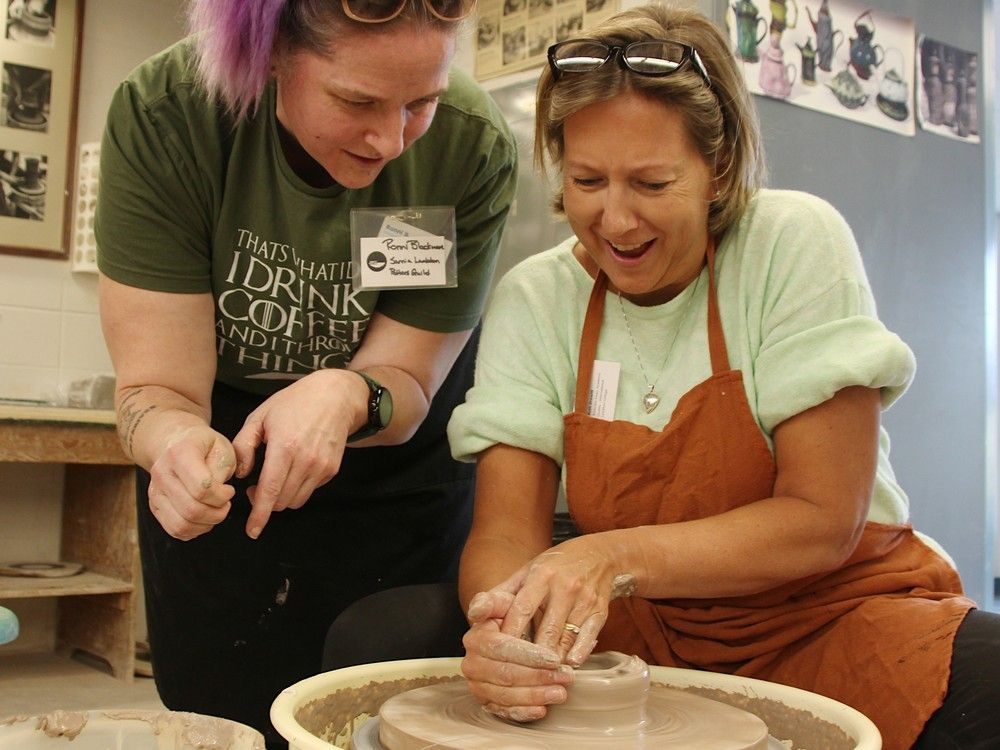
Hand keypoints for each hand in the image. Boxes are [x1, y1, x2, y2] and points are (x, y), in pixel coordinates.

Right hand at [147, 424, 236, 539]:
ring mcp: (155, 492)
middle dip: (217, 513)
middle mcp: (161, 474)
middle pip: (191, 510)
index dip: (222, 495)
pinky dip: (195, 530)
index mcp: (179, 454)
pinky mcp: (154, 507)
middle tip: (225, 503)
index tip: (229, 490)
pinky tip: (204, 516)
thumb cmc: (204, 446)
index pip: (202, 488)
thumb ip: (222, 469)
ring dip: (206, 524)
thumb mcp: (222, 447)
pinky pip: (176, 530)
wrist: (176, 442)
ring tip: (216, 510)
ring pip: (182, 525)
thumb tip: (218, 493)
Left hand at [231, 369, 363, 538]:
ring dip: (281, 498)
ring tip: (275, 479)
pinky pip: (310, 491)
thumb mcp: (260, 416)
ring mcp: (322, 467)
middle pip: (281, 501)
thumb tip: (240, 475)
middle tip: (255, 487)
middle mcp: (306, 461)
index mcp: (284, 447)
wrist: (334, 396)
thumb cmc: (293, 403)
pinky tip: (294, 469)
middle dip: (265, 503)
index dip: (259, 514)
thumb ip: (243, 446)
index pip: (269, 490)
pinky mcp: (332, 470)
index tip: (251, 532)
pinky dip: (297, 488)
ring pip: (296, 501)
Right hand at [461, 590, 573, 721]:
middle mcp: (472, 663)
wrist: (508, 632)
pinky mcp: (486, 701)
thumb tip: (477, 611)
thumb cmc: (512, 616)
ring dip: (536, 695)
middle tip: (566, 676)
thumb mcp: (504, 601)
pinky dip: (524, 712)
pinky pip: (504, 711)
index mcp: (475, 638)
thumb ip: (491, 601)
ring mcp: (478, 684)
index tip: (554, 658)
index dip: (528, 655)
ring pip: (506, 695)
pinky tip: (542, 709)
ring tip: (561, 692)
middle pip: (505, 674)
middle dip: (538, 677)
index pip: (501, 648)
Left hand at [497, 538, 616, 665]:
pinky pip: (587, 639)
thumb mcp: (526, 572)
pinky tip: (567, 664)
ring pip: (567, 639)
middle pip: (547, 630)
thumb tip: (474, 615)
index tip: (499, 654)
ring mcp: (584, 600)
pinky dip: (577, 654)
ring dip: (553, 660)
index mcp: (541, 575)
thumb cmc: (554, 567)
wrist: (599, 554)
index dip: (510, 634)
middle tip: (520, 673)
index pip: (522, 609)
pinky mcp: (600, 612)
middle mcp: (564, 587)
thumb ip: (500, 595)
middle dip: (533, 655)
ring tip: (541, 675)